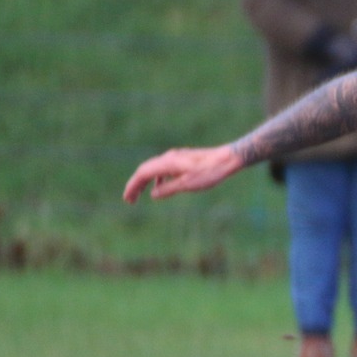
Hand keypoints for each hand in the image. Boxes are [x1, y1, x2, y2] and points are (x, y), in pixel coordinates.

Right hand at [122, 145, 246, 202]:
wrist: (228, 158)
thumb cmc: (210, 172)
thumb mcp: (188, 184)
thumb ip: (169, 189)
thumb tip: (153, 194)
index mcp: (167, 163)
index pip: (142, 173)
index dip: (133, 186)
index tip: (127, 199)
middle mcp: (168, 157)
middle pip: (145, 170)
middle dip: (136, 185)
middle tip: (130, 200)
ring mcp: (175, 157)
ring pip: (154, 168)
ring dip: (146, 181)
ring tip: (142, 194)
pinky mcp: (183, 159)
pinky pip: (163, 168)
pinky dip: (157, 177)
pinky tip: (161, 186)